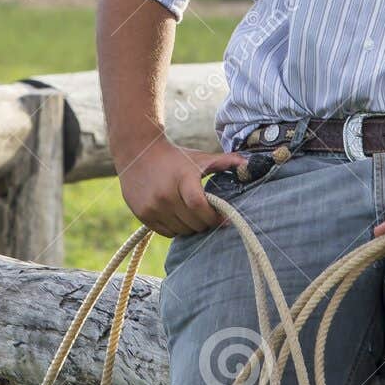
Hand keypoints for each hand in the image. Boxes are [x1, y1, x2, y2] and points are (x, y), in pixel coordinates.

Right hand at [116, 139, 249, 236]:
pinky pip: (167, 232)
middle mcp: (165, 194)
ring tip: (192, 214)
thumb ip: (224, 161)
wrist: (137, 151)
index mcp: (182, 178)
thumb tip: (248, 164)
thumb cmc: (174, 156)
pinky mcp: (143, 214)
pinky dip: (176, 228)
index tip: (224, 219)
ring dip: (191, 226)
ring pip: (181, 230)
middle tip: (208, 215)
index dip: (215, 217)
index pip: (200, 207)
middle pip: (194, 223)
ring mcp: (152, 206)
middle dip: (205, 222)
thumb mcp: (199, 157)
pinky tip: (177, 215)